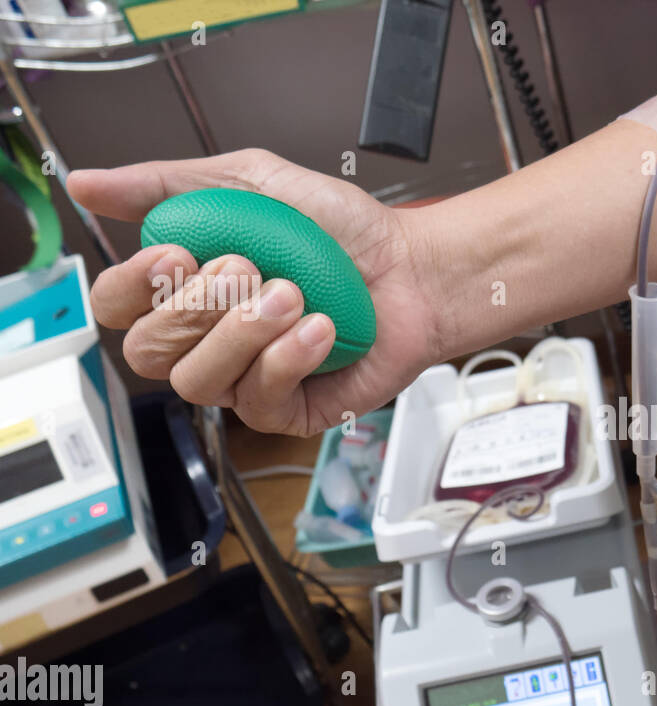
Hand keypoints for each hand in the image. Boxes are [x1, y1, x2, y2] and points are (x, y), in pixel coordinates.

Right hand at [68, 149, 442, 435]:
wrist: (411, 269)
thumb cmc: (339, 234)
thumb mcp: (250, 185)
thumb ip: (165, 185)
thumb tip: (86, 184)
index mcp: (186, 290)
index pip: (117, 307)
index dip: (133, 285)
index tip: (179, 251)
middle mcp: (207, 341)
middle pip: (148, 351)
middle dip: (194, 306)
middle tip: (248, 267)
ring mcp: (245, 380)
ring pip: (196, 381)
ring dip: (243, 331)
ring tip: (292, 295)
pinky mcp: (288, 410)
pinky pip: (259, 400)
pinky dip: (288, 357)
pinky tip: (319, 328)